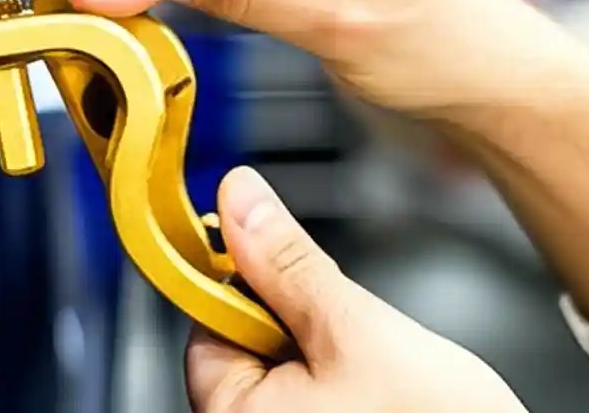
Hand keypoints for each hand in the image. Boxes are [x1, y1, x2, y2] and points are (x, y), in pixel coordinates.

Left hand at [187, 167, 526, 412]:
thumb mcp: (357, 329)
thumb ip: (289, 262)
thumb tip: (238, 198)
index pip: (205, 318)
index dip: (251, 280)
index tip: (286, 262)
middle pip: (245, 338)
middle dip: (298, 318)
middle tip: (353, 334)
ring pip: (286, 360)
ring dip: (327, 346)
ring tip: (379, 370)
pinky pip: (314, 389)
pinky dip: (344, 376)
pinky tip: (384, 390)